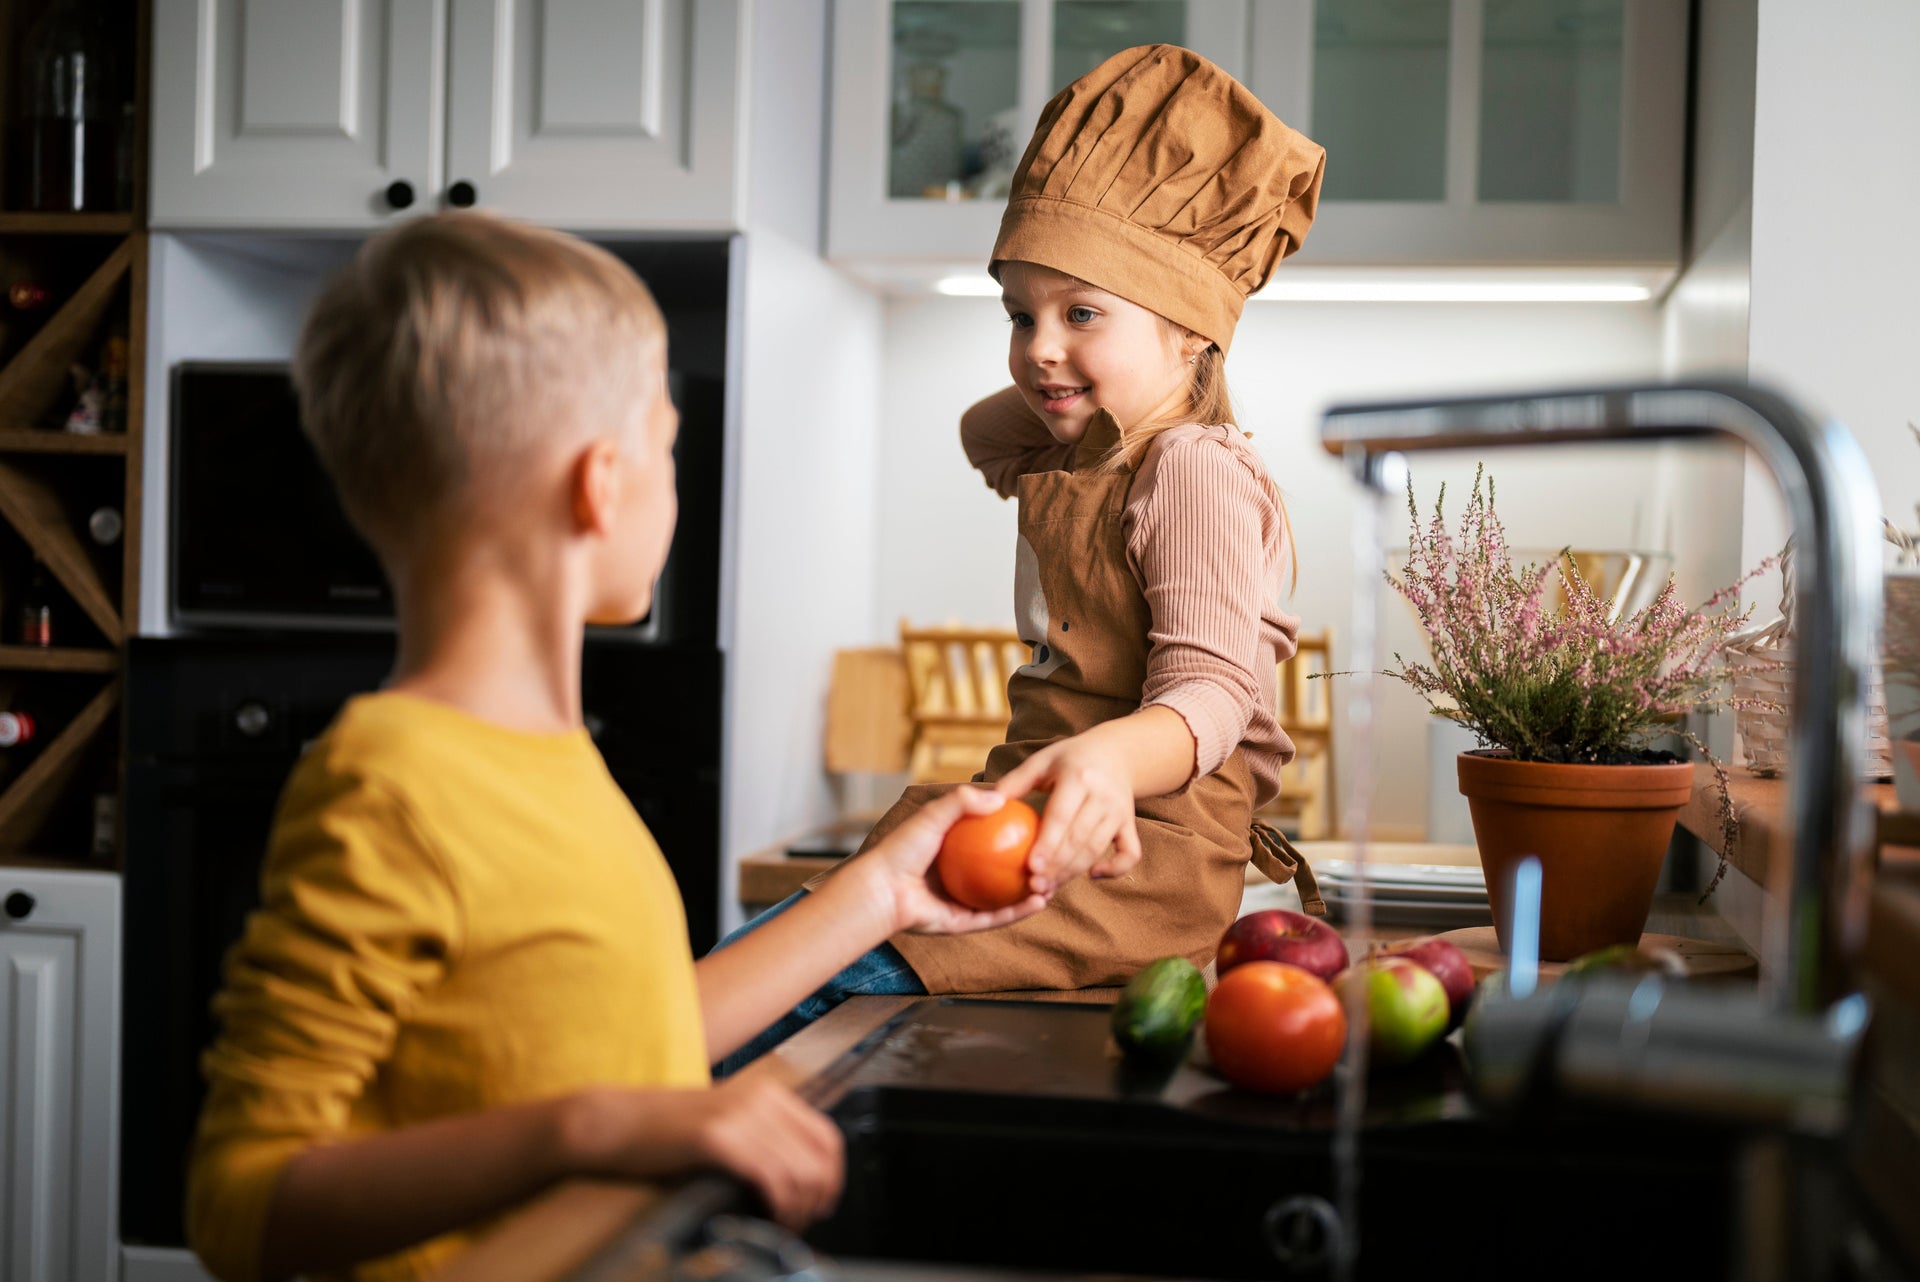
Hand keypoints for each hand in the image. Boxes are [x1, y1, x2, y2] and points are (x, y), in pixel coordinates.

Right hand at [571, 1076, 844, 1230]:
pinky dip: (778, 1205)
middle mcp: (760, 1098)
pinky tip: (768, 1216)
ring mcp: (739, 1115)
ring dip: (798, 1208)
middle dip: (818, 1198)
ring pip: (800, 1172)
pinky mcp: (717, 1138)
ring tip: (782, 1224)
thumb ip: (760, 1136)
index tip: (823, 1201)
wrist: (613, 1122)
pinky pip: (771, 1177)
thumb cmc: (663, 1129)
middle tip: (802, 1221)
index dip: (833, 1175)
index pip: (826, 1135)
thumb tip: (796, 1175)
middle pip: (820, 1158)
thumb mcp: (724, 1120)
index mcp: (766, 1092)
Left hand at [862, 786, 1048, 934]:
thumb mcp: (933, 815)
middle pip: (1004, 871)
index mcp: (956, 852)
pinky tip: (1039, 901)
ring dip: (1033, 893)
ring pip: (1006, 899)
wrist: (882, 888)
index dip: (1019, 836)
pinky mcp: (962, 923)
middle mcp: (962, 877)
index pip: (994, 841)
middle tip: (1058, 858)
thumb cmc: (902, 849)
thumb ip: (962, 802)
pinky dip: (1018, 911)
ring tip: (1056, 883)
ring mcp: (963, 901)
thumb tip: (1001, 798)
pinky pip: (995, 918)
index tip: (1044, 827)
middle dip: (1032, 867)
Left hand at [992, 732, 1142, 892]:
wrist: (1116, 752)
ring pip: (1097, 849)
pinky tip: (1092, 876)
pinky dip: (1116, 869)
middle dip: (1057, 867)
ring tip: (1049, 888)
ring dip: (1073, 872)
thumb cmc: (1069, 758)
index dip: (1047, 844)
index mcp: (1078, 777)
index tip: (1030, 868)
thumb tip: (983, 803)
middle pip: (1079, 839)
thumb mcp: (1042, 760)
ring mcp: (1119, 811)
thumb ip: (1014, 781)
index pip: (1061, 816)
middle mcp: (1102, 795)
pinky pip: (1130, 853)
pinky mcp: (1129, 824)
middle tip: (1034, 887)